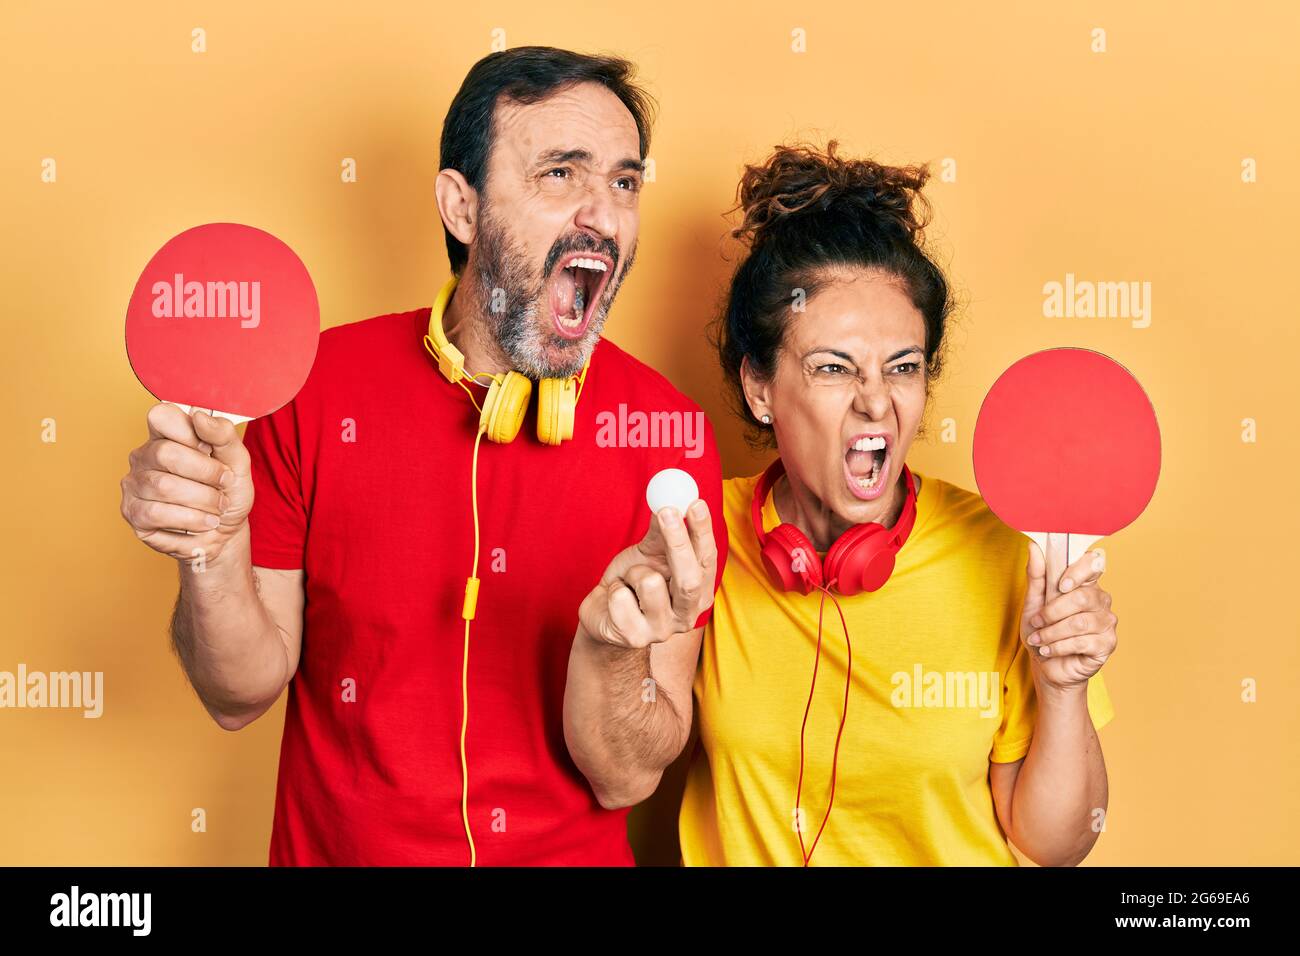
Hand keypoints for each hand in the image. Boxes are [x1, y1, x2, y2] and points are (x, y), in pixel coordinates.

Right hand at [120, 403, 253, 565]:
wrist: (225, 531)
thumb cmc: (227, 492)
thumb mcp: (237, 462)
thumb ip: (223, 436)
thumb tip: (199, 416)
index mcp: (167, 435)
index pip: (162, 416)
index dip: (190, 433)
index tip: (211, 450)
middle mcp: (144, 456)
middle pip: (165, 453)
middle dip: (206, 473)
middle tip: (224, 484)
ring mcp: (134, 484)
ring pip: (164, 486)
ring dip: (203, 500)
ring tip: (217, 507)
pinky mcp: (133, 513)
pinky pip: (156, 513)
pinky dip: (190, 520)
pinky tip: (204, 522)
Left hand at [578, 501, 716, 648]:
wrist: (604, 616)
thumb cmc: (632, 582)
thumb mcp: (648, 554)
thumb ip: (661, 532)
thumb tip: (669, 499)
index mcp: (698, 592)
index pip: (707, 559)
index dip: (702, 531)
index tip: (694, 503)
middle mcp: (686, 614)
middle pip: (689, 579)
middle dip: (678, 542)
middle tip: (666, 511)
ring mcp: (661, 630)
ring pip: (649, 583)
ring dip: (632, 571)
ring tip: (627, 579)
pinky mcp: (634, 637)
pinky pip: (620, 597)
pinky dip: (613, 588)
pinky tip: (614, 597)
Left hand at [1020, 543, 1117, 689]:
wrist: (1045, 664)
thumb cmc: (1042, 630)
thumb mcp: (1033, 601)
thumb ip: (1037, 575)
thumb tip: (1034, 546)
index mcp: (1085, 584)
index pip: (1093, 565)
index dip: (1078, 572)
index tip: (1060, 584)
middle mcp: (1101, 600)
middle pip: (1082, 597)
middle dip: (1052, 611)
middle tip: (1036, 622)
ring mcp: (1107, 622)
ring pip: (1079, 623)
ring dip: (1052, 633)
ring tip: (1039, 640)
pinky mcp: (1107, 644)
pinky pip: (1082, 642)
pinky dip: (1059, 647)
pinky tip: (1049, 651)